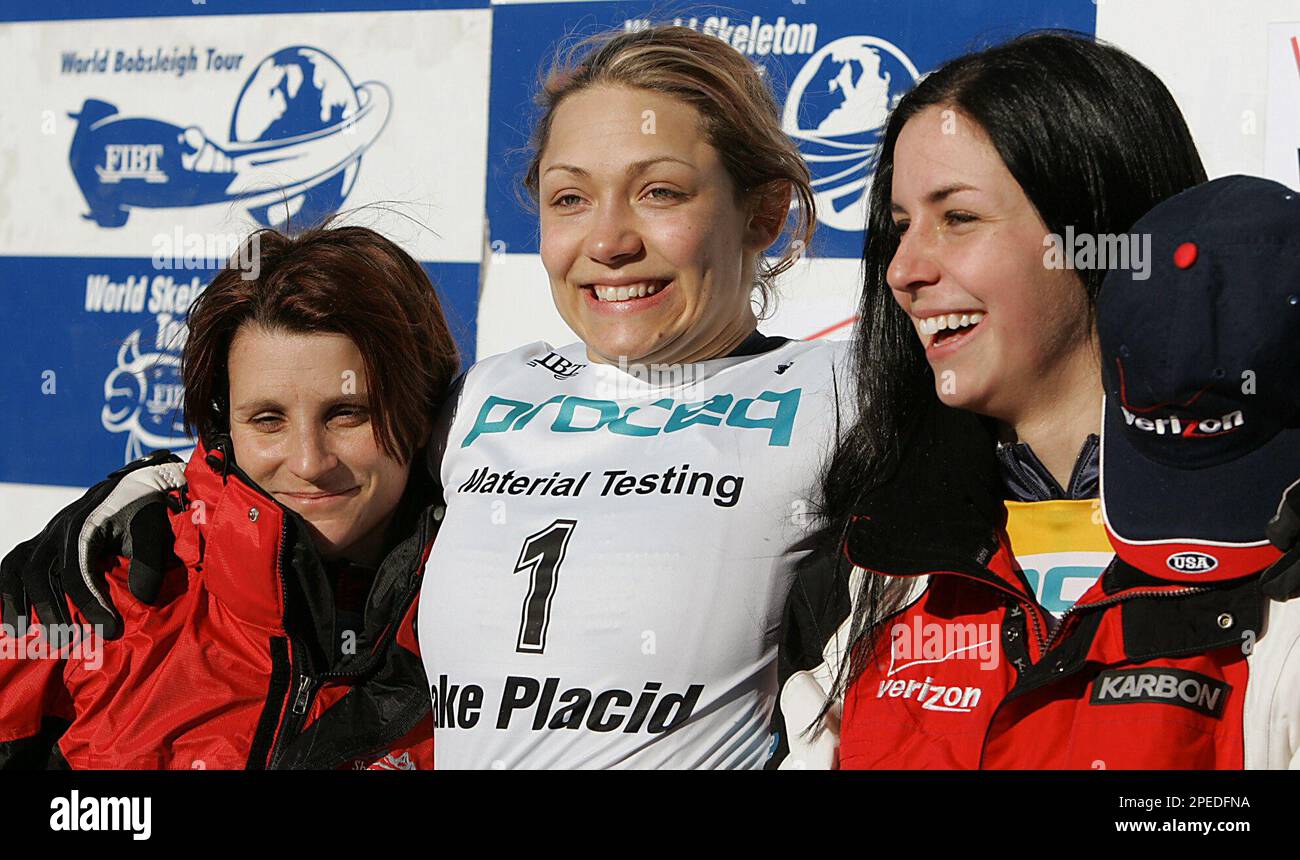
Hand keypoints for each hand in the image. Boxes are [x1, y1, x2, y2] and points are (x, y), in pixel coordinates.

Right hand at [0, 450, 187, 638]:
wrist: (138, 482)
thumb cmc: (147, 509)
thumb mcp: (154, 531)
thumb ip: (149, 562)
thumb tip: (141, 599)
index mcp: (85, 527)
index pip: (78, 572)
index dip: (90, 604)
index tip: (109, 630)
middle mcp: (58, 529)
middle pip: (39, 572)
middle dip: (49, 609)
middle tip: (63, 641)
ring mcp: (47, 534)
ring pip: (17, 567)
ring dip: (16, 600)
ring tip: (20, 633)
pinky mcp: (44, 540)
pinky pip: (14, 561)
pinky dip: (6, 586)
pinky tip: (8, 612)